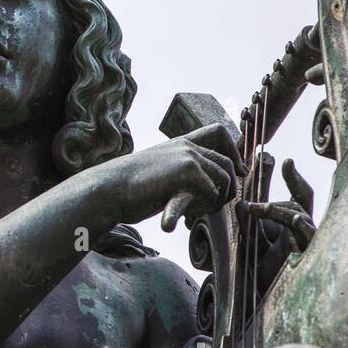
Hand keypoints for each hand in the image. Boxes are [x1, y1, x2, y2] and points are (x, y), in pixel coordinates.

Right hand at [123, 122, 243, 231]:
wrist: (109, 189)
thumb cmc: (129, 187)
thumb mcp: (158, 172)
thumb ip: (178, 172)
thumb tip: (199, 188)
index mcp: (180, 143)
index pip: (218, 132)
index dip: (233, 151)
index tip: (238, 171)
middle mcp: (187, 146)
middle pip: (227, 162)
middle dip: (230, 186)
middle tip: (215, 205)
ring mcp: (189, 156)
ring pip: (224, 179)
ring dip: (216, 200)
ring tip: (197, 213)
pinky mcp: (188, 171)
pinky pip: (213, 192)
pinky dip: (203, 207)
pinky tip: (186, 215)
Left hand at [241, 158, 315, 253]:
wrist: (262, 291)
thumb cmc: (261, 262)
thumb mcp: (252, 234)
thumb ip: (249, 217)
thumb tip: (240, 202)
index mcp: (294, 220)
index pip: (300, 194)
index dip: (294, 177)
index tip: (286, 160)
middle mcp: (304, 228)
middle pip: (301, 200)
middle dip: (290, 185)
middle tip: (276, 172)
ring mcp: (307, 241)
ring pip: (300, 216)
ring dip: (279, 210)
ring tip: (261, 207)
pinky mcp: (307, 255)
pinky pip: (308, 238)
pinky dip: (303, 228)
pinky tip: (296, 220)